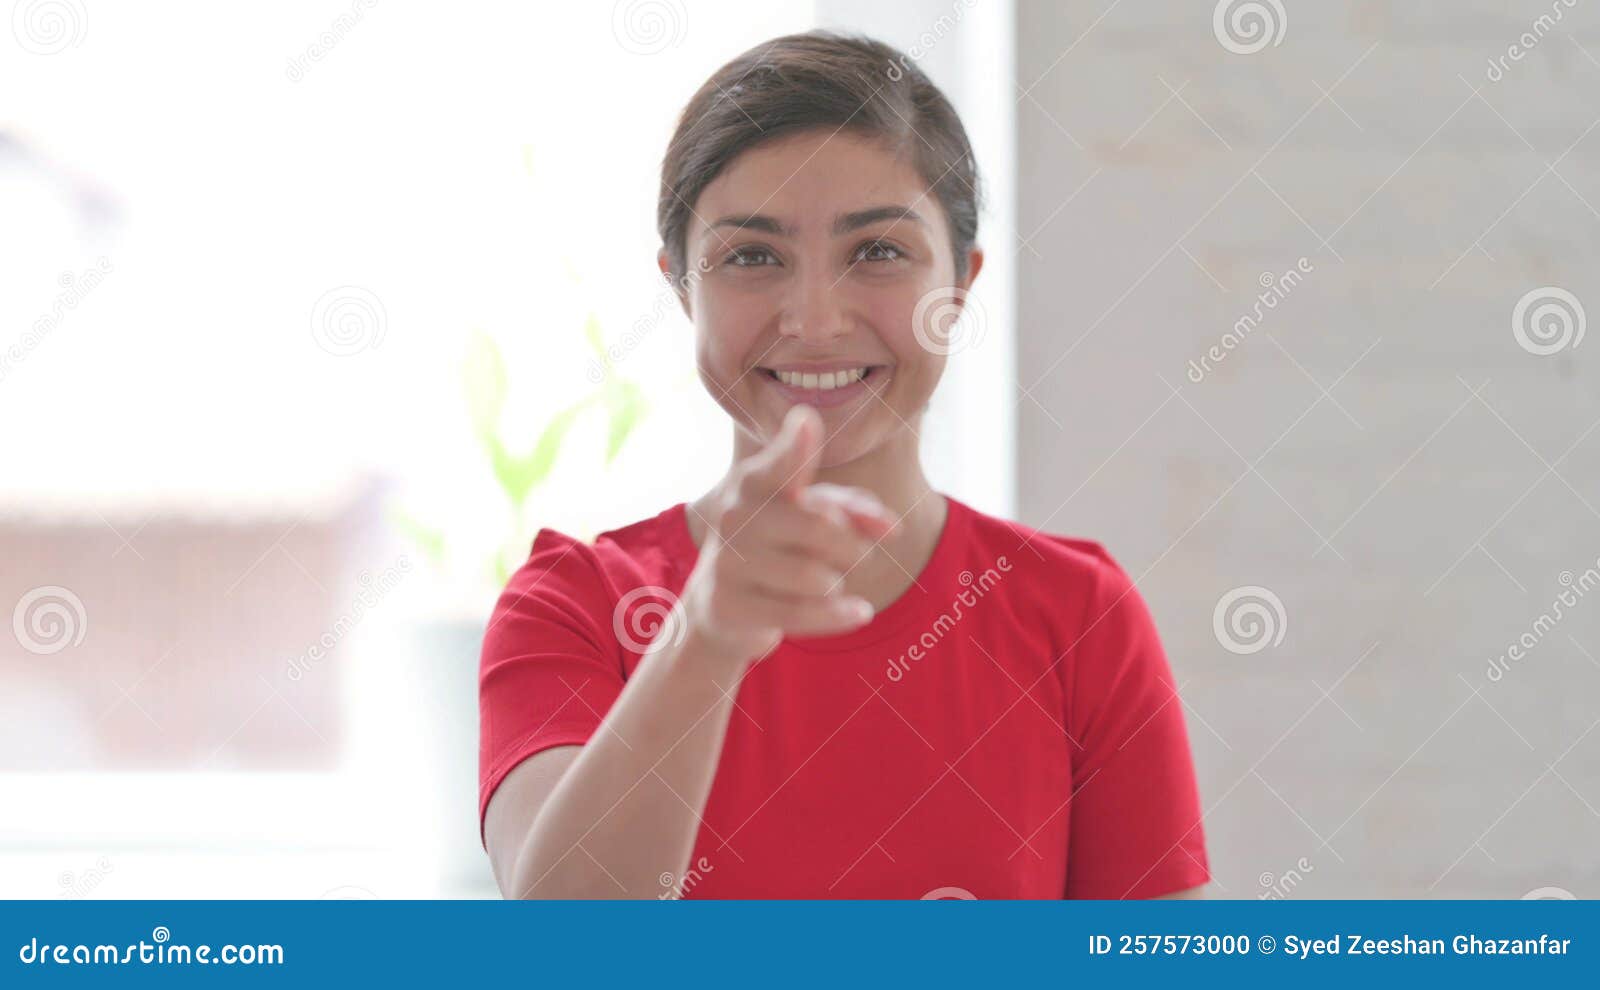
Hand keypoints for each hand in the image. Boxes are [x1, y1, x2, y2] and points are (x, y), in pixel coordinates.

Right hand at [679, 405, 896, 667]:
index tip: (806, 421)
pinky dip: (840, 614)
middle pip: (823, 527)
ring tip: (827, 582)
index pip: (781, 462)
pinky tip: (859, 611)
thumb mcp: (817, 517)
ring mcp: (727, 561)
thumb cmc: (781, 547)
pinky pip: (804, 613)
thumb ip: (857, 511)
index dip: (796, 445)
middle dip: (853, 547)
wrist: (722, 606)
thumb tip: (892, 528)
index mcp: (756, 481)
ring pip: (817, 576)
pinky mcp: (730, 606)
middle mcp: (735, 515)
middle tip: (853, 555)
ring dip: (838, 583)